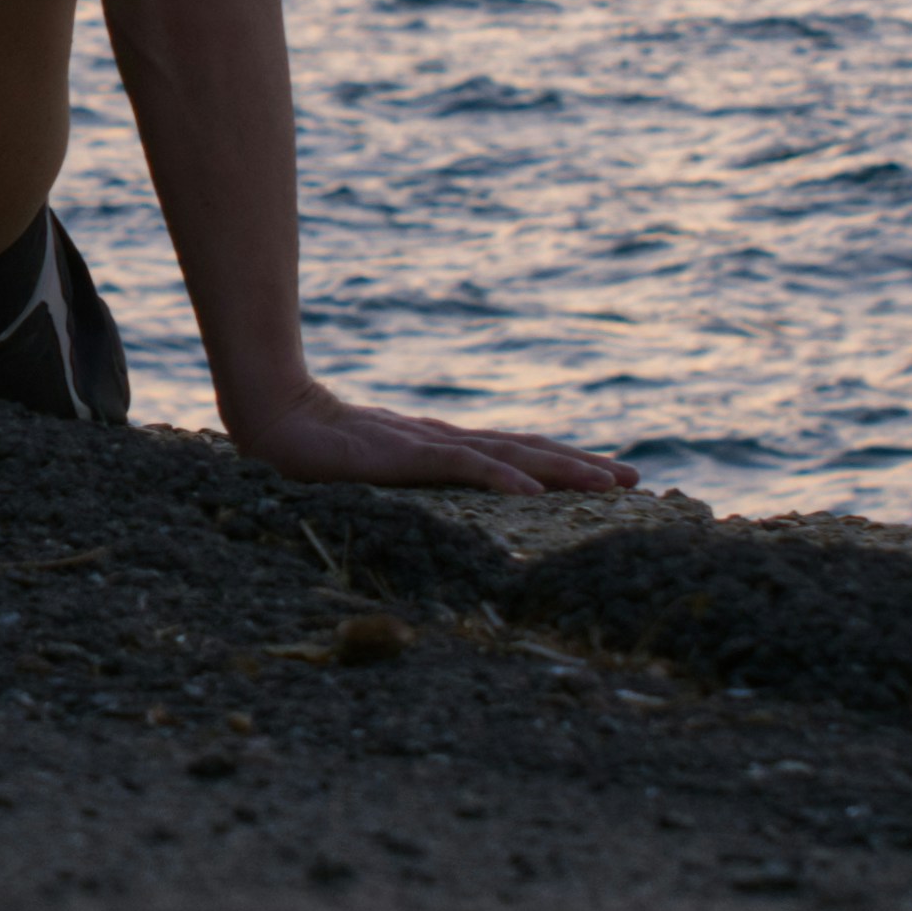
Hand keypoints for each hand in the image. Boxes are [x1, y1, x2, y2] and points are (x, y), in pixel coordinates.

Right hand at [220, 377, 641, 500]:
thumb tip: (448, 494)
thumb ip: (414, 477)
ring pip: (511, 455)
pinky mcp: (406, 453)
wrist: (275, 416)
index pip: (520, 453)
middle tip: (636, 481)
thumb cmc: (319, 449)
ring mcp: (430, 445)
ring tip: (608, 483)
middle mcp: (449, 442)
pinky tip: (531, 492)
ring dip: (562, 470)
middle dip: (584, 466)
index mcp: (447, 447)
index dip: (567, 464)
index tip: (612, 479)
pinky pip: (463, 466)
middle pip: (530, 450)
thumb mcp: (382, 470)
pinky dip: (501, 477)